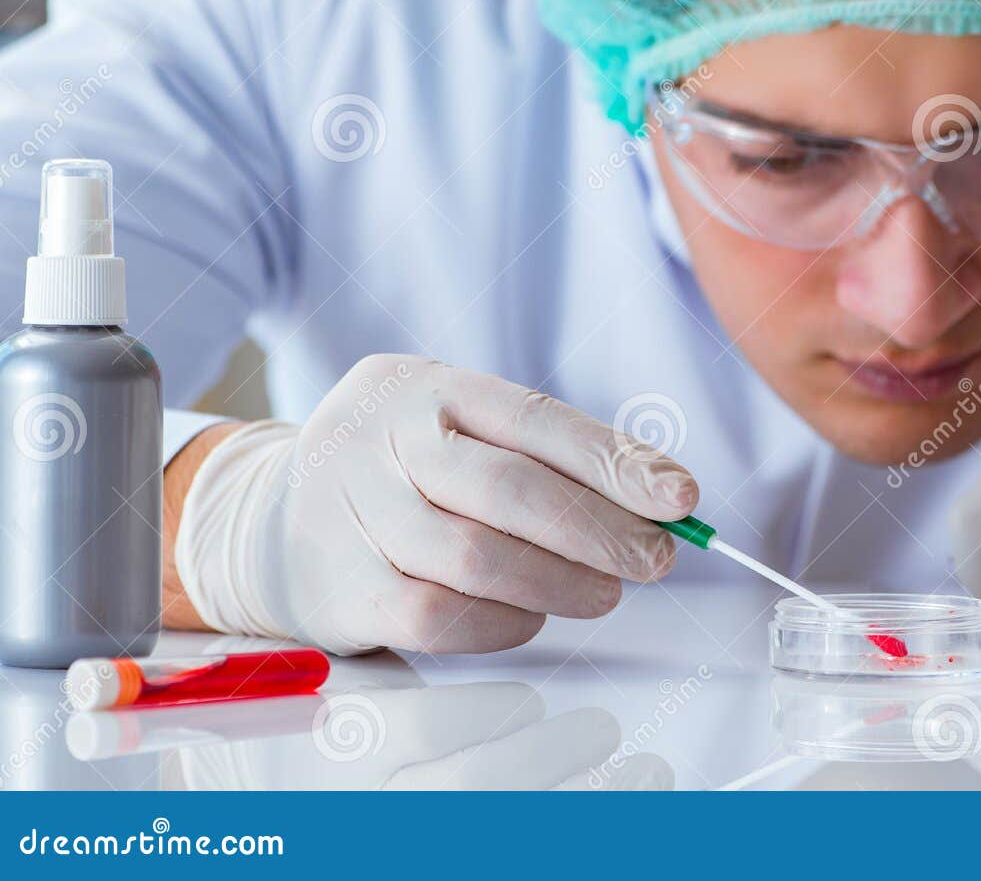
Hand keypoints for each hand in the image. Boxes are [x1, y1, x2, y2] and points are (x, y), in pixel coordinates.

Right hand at [176, 354, 696, 653]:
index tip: (680, 498)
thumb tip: (657, 498)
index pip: (535, 419)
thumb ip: (544, 453)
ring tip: (603, 592)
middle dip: (599, 530)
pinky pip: (440, 617)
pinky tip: (532, 618)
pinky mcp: (338, 588)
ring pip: (477, 558)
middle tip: (653, 559)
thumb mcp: (455, 427)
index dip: (615, 462)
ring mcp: (350, 513)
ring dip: (560, 583)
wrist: (269, 517)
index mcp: (422, 385)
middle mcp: (378, 439)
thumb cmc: (397, 471)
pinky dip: (504, 624)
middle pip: (508, 489)